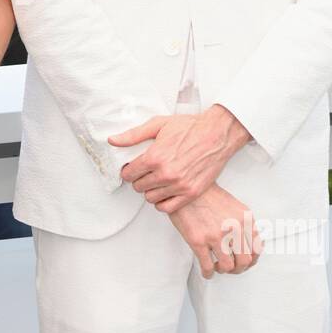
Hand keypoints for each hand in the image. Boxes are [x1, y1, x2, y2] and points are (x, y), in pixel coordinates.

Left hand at [108, 106, 250, 213]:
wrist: (218, 133)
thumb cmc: (191, 127)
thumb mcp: (158, 125)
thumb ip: (133, 135)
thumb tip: (113, 140)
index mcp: (155, 157)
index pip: (129, 174)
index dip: (128, 170)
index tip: (132, 168)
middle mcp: (166, 174)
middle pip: (138, 187)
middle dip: (139, 179)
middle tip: (145, 172)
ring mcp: (179, 185)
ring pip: (151, 198)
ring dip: (150, 190)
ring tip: (155, 181)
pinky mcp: (191, 193)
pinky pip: (167, 208)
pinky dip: (162, 202)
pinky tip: (165, 191)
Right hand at [167, 183, 262, 279]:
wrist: (187, 189)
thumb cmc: (208, 196)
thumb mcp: (234, 206)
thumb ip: (243, 224)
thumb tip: (248, 244)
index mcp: (245, 219)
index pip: (256, 248)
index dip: (251, 259)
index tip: (245, 262)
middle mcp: (234, 228)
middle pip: (244, 261)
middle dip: (238, 268)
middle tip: (231, 267)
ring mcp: (216, 236)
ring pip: (227, 266)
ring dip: (223, 270)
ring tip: (217, 266)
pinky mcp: (198, 241)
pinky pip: (207, 266)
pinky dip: (208, 273)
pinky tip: (206, 271)